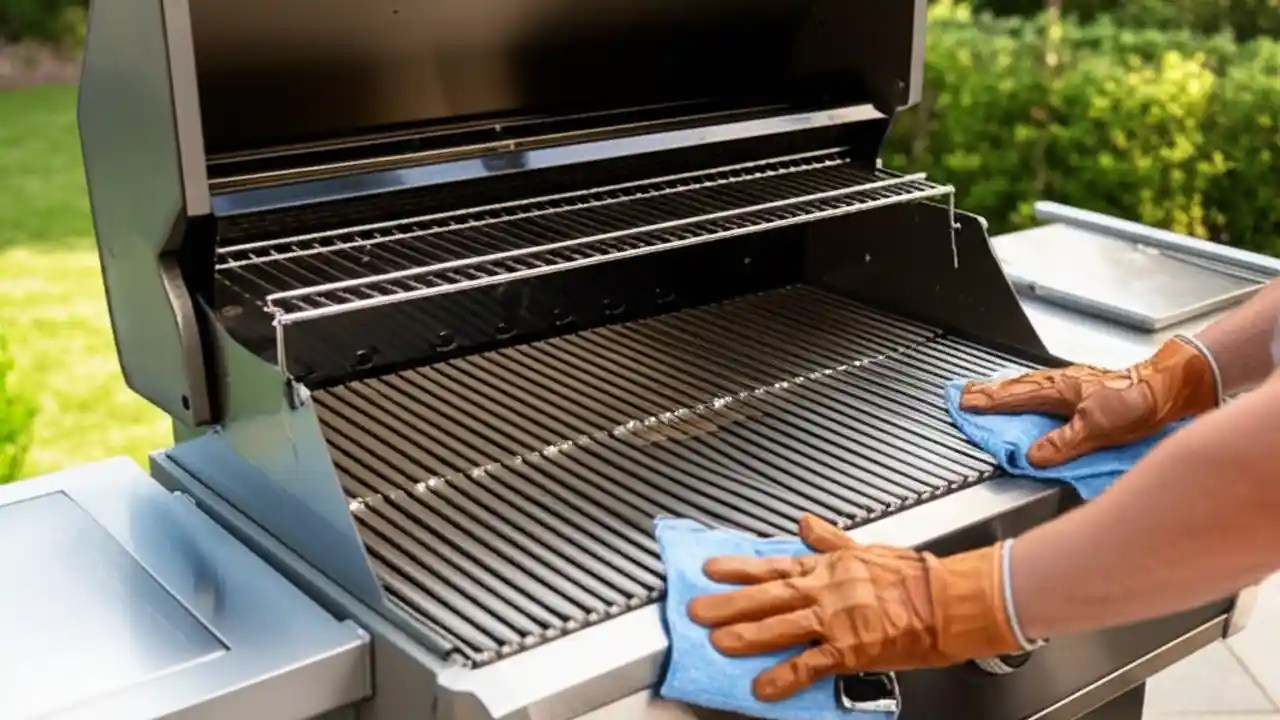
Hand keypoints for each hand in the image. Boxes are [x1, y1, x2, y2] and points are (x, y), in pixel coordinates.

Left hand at [687, 515, 1020, 701]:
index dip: (739, 568)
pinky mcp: (849, 649)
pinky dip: (785, 676)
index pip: (774, 566)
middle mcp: (824, 591)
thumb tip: (805, 524)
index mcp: (827, 568)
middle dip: (729, 604)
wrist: (945, 599)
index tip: (710, 569)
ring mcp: (834, 620)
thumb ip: (830, 539)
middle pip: (767, 596)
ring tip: (718, 643)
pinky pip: (810, 664)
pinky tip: (762, 687)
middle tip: (696, 610)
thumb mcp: (866, 547)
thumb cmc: (913, 575)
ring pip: (780, 626)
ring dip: (746, 635)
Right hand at [960, 337, 1217, 466]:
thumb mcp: (1097, 429)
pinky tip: (1031, 395)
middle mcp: (1062, 383)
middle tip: (965, 393)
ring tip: (989, 393)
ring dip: (1006, 389)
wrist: (1171, 386)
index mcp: (1059, 391)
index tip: (963, 403)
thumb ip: (1062, 443)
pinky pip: (1045, 388)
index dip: (988, 402)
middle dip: (989, 391)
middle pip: (1017, 386)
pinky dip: (1028, 391)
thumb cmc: (1136, 402)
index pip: (1014, 398)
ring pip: (1030, 385)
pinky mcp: (1086, 388)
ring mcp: (1074, 383)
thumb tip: (1032, 455)